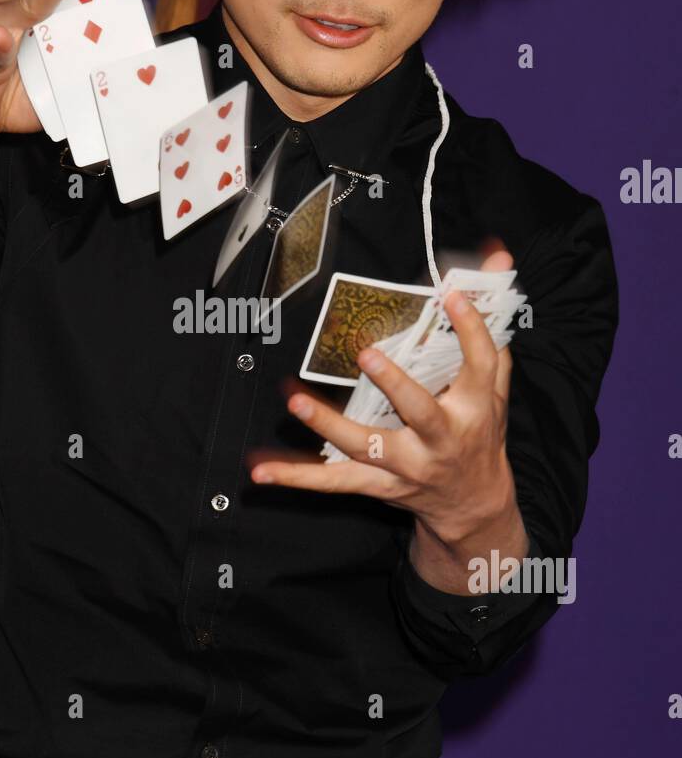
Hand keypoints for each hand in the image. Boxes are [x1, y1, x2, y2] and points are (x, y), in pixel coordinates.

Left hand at [249, 250, 526, 567]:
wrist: (472, 502)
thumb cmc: (478, 431)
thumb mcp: (493, 384)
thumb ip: (489, 320)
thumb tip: (496, 256)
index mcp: (475, 408)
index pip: (479, 364)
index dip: (469, 329)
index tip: (451, 294)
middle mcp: (442, 438)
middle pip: (420, 410)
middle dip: (395, 384)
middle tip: (367, 354)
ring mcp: (407, 465)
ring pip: (365, 446)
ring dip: (328, 424)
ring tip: (297, 402)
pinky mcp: (378, 483)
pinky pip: (332, 482)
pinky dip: (295, 477)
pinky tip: (261, 471)